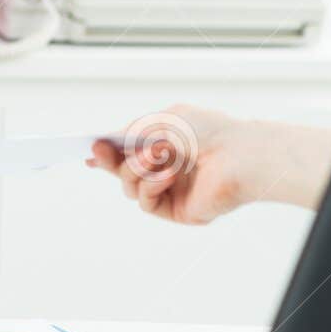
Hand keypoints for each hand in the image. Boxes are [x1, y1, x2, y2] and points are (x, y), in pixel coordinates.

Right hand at [86, 105, 330, 223]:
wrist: (239, 154)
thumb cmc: (209, 131)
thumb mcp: (162, 121)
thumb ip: (131, 133)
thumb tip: (106, 144)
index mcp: (166, 145)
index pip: (130, 151)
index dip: (108, 151)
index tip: (91, 147)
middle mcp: (167, 169)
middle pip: (123, 172)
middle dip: (110, 161)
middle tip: (99, 151)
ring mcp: (171, 191)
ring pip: (130, 187)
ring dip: (136, 170)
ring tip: (156, 155)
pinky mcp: (178, 210)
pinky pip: (146, 202)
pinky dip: (152, 186)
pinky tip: (169, 174)